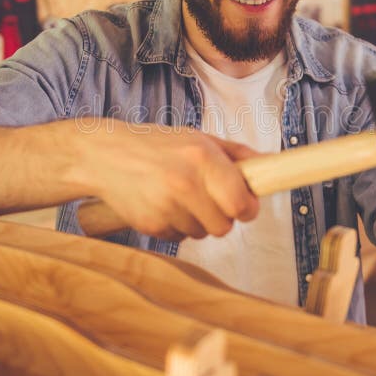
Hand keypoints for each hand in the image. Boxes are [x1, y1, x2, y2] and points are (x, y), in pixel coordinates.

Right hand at [93, 122, 259, 240]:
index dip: (248, 208)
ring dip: (197, 221)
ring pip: (202, 234)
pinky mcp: (149, 225)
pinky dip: (175, 226)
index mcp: (202, 157)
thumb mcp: (198, 138)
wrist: (104, 155)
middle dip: (222, 217)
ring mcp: (165, 206)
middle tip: (210, 200)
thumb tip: (270, 165)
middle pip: (224, 226)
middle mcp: (184, 183)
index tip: (244, 205)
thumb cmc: (157, 145)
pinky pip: (179, 237)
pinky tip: (162, 204)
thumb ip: (236, 154)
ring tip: (179, 197)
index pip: (241, 203)